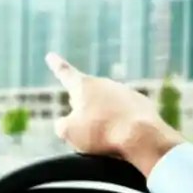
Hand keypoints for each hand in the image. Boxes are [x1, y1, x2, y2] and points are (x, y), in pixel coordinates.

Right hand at [46, 52, 184, 176]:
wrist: (142, 136)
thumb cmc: (101, 132)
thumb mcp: (69, 132)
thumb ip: (61, 125)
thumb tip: (66, 124)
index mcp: (84, 86)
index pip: (65, 73)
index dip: (56, 65)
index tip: (51, 56)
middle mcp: (105, 83)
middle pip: (87, 94)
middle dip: (82, 106)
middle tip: (83, 125)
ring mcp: (125, 92)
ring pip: (107, 104)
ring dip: (103, 117)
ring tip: (105, 137)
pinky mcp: (141, 103)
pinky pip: (124, 113)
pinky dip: (120, 123)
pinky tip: (123, 136)